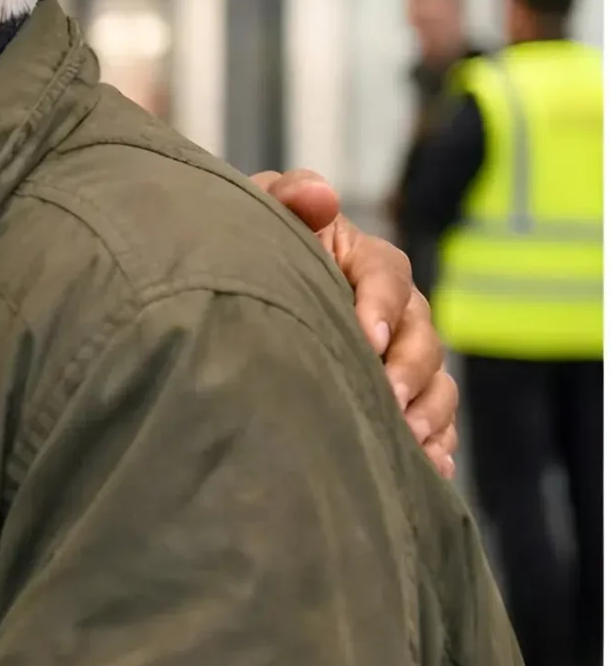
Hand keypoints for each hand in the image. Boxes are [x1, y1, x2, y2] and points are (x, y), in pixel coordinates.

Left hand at [251, 168, 458, 478]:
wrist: (230, 300)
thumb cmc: (250, 249)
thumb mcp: (262, 212)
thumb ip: (288, 196)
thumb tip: (318, 197)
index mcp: (365, 262)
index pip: (389, 277)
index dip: (382, 307)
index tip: (367, 339)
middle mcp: (392, 310)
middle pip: (422, 336)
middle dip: (409, 371)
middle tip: (389, 402)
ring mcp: (398, 357)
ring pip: (434, 383)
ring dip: (428, 413)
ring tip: (407, 440)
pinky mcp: (396, 400)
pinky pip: (433, 423)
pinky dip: (435, 446)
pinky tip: (428, 470)